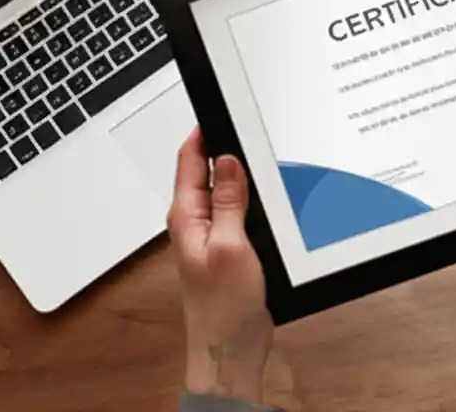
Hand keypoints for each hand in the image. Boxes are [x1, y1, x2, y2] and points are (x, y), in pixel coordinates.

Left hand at [168, 128, 272, 402]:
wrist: (231, 347)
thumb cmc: (222, 308)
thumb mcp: (230, 246)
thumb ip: (229, 202)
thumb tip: (229, 162)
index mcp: (186, 216)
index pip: (190, 160)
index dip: (203, 132)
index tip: (219, 108)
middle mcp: (197, 222)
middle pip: (210, 171)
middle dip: (227, 147)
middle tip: (249, 125)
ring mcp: (215, 234)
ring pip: (228, 190)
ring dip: (243, 176)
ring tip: (262, 156)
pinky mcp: (233, 247)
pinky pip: (241, 211)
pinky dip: (254, 200)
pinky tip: (269, 197)